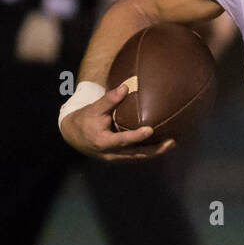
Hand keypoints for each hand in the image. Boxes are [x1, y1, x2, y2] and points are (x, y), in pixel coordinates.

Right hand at [60, 83, 174, 160]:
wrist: (72, 136)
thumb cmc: (84, 119)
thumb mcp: (94, 108)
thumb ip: (110, 99)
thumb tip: (126, 86)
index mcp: (103, 142)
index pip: (122, 140)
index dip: (136, 136)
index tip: (150, 130)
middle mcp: (110, 154)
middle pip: (136, 154)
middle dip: (155, 150)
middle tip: (171, 142)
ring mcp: (115, 158)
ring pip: (138, 157)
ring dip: (155, 152)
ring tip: (171, 144)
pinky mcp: (119, 158)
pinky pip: (136, 156)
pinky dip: (149, 152)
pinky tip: (161, 144)